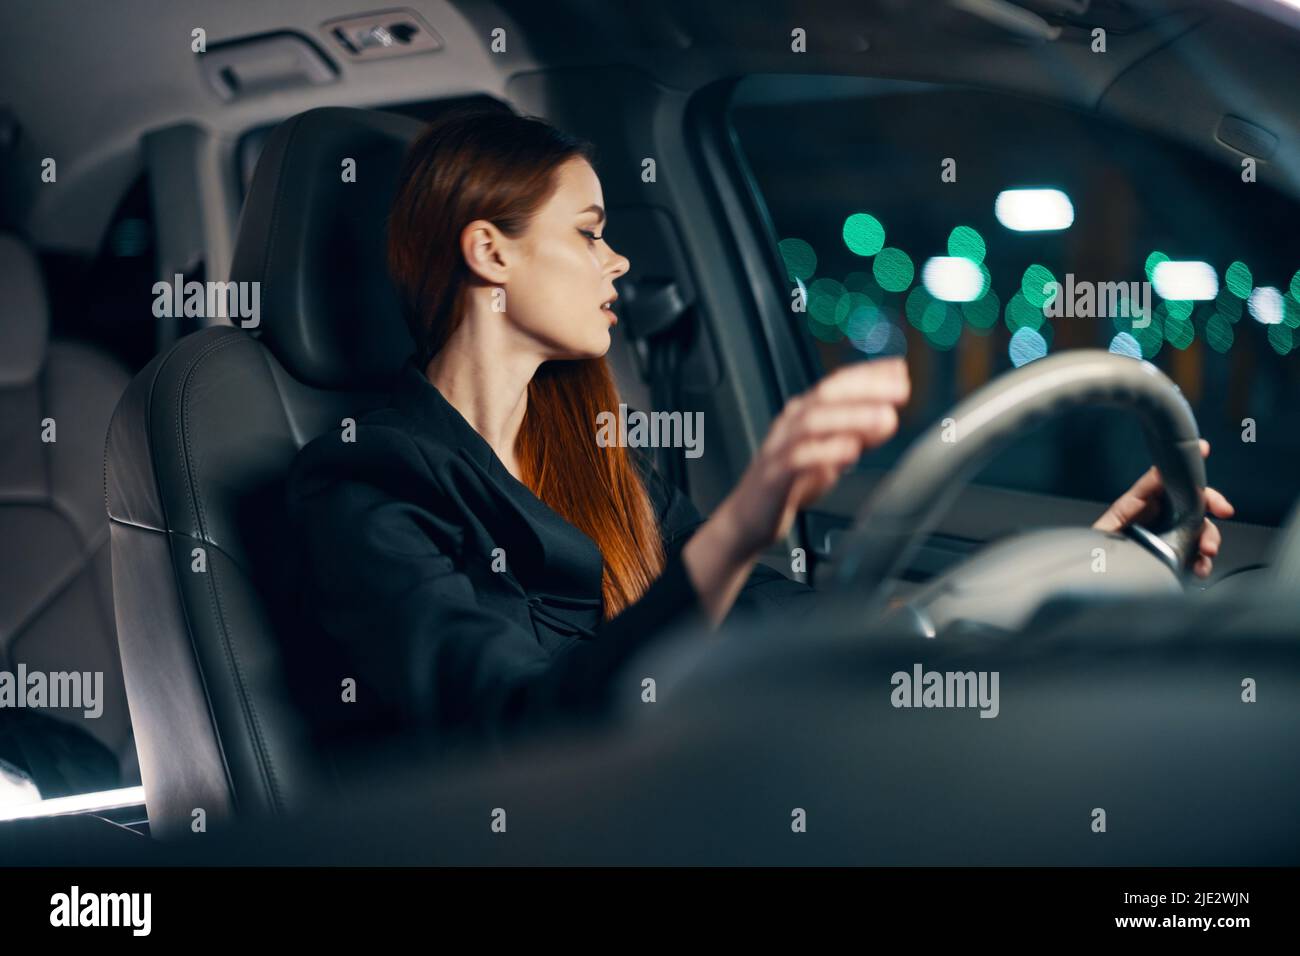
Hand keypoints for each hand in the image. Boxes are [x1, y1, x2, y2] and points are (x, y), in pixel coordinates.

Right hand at [716, 357, 910, 561]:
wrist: (748, 518)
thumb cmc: (789, 483)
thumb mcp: (829, 454)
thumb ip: (855, 435)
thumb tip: (888, 415)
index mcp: (802, 414)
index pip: (836, 384)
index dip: (867, 374)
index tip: (899, 369)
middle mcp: (790, 425)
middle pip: (826, 395)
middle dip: (865, 389)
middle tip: (900, 390)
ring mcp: (779, 448)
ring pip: (813, 423)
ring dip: (852, 417)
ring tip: (885, 418)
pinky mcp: (774, 477)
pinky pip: (797, 459)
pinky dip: (825, 452)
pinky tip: (849, 451)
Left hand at [1091, 439, 1234, 577]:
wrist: (1096, 583)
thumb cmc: (1093, 558)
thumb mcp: (1104, 533)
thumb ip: (1125, 509)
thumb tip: (1152, 482)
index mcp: (1137, 506)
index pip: (1163, 480)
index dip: (1184, 466)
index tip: (1203, 450)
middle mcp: (1155, 519)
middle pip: (1191, 502)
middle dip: (1211, 503)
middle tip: (1223, 510)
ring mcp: (1166, 539)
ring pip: (1199, 530)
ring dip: (1209, 539)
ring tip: (1206, 554)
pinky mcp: (1172, 560)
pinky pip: (1196, 557)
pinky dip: (1203, 563)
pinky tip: (1199, 570)